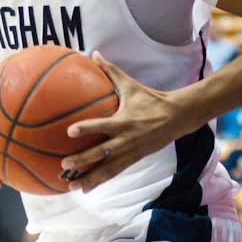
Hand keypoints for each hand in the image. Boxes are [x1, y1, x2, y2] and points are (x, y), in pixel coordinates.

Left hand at [60, 53, 189, 191]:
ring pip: (107, 169)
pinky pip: (115, 172)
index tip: (69, 131)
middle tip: (64, 165)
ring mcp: (131, 152)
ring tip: (72, 187)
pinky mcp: (134, 160)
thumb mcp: (131, 85)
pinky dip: (100, 181)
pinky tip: (87, 188)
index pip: (103, 125)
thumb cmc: (151, 99)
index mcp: (124, 121)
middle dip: (82, 160)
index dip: (87, 128)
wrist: (177, 118)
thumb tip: (94, 53)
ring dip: (89, 178)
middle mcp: (126, 140)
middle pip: (102, 153)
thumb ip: (111, 71)